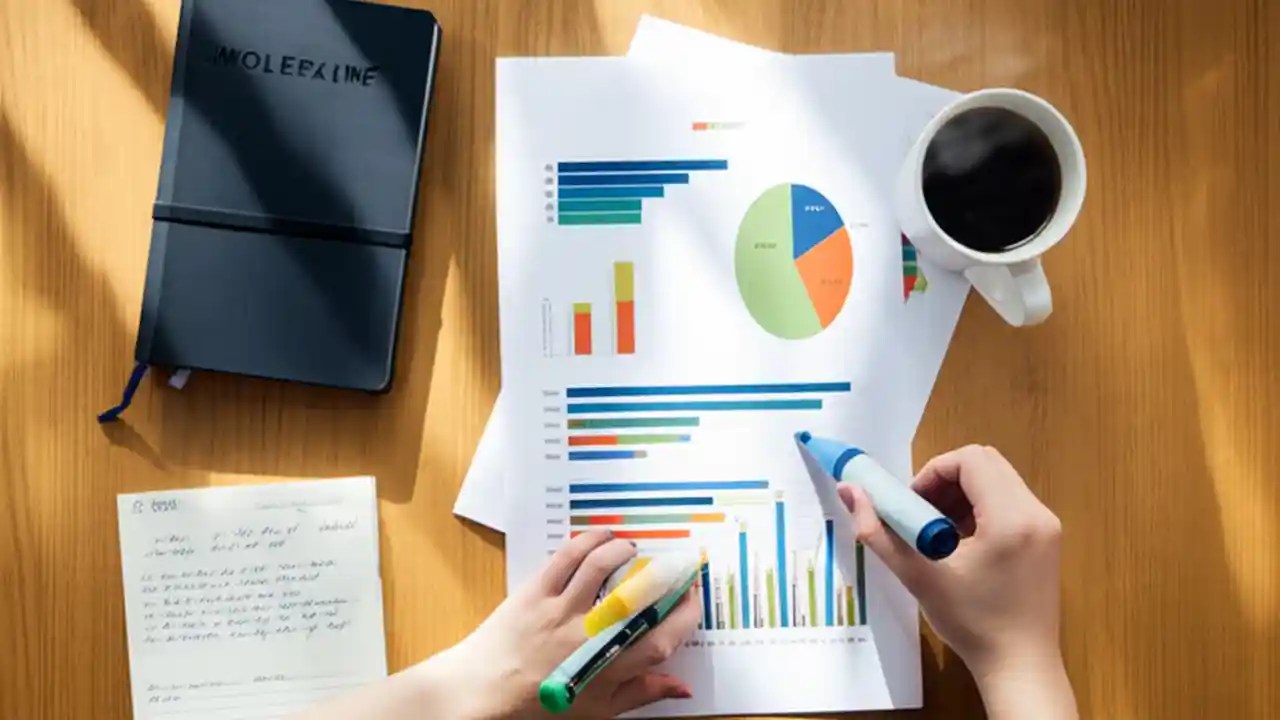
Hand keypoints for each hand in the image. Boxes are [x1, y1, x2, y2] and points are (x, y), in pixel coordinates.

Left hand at [424, 529, 701, 719]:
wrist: (482, 694)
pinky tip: (604, 537)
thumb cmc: (538, 708)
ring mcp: (560, 611)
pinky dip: (591, 540)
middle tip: (675, 565)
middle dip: (665, 575)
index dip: (684, 615)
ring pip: (603, 566)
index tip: (691, 598)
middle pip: (638, 598)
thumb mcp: (597, 711)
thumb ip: (642, 693)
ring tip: (633, 550)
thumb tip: (682, 687)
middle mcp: (587, 637)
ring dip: (625, 551)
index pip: (660, 639)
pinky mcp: (535, 592)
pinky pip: (568, 557)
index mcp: (606, 670)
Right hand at [838, 445, 1075, 718]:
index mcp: (1011, 518)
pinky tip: (961, 544)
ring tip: (938, 531)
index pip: (971, 460)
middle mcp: (1036, 513)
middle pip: (986, 464)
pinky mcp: (1047, 539)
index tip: (913, 505)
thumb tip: (849, 490)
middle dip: (946, 480)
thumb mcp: (918, 576)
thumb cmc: (970, 623)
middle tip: (921, 513)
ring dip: (962, 494)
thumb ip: (879, 531)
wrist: (1019, 666)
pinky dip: (981, 509)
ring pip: (999, 481)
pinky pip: (1011, 502)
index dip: (934, 472)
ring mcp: (1047, 526)